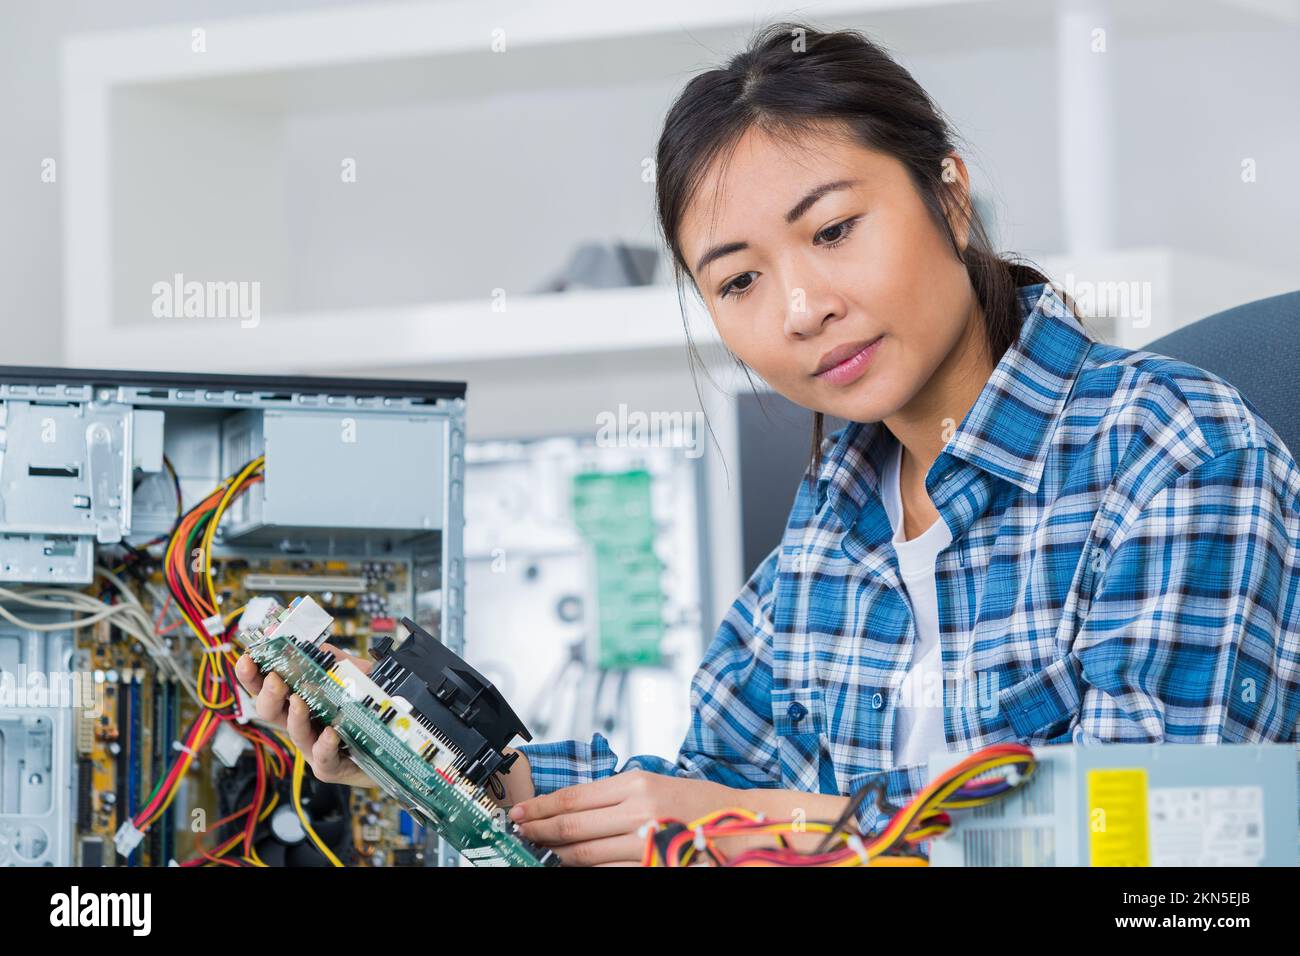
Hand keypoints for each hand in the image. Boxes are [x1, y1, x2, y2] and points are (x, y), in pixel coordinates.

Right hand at [234, 644, 375, 787]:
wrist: (395, 741)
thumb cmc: (369, 709)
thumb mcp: (355, 678)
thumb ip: (335, 662)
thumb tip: (314, 645)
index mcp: (299, 701)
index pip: (267, 688)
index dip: (253, 676)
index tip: (247, 660)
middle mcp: (301, 724)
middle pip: (270, 712)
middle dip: (269, 695)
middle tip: (275, 679)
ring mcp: (313, 747)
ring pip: (296, 734)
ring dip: (295, 716)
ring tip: (299, 702)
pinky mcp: (331, 766)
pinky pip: (323, 758)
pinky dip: (324, 745)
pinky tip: (330, 733)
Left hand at [507, 770, 739, 865]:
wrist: (740, 825)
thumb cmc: (698, 804)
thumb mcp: (654, 785)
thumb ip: (615, 796)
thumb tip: (571, 808)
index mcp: (637, 783)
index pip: (574, 796)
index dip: (540, 807)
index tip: (520, 813)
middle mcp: (639, 809)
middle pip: (573, 824)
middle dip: (540, 831)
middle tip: (519, 834)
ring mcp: (646, 840)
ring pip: (586, 852)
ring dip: (558, 855)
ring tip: (542, 853)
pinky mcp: (653, 864)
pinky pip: (608, 871)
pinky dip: (588, 870)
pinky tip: (574, 866)